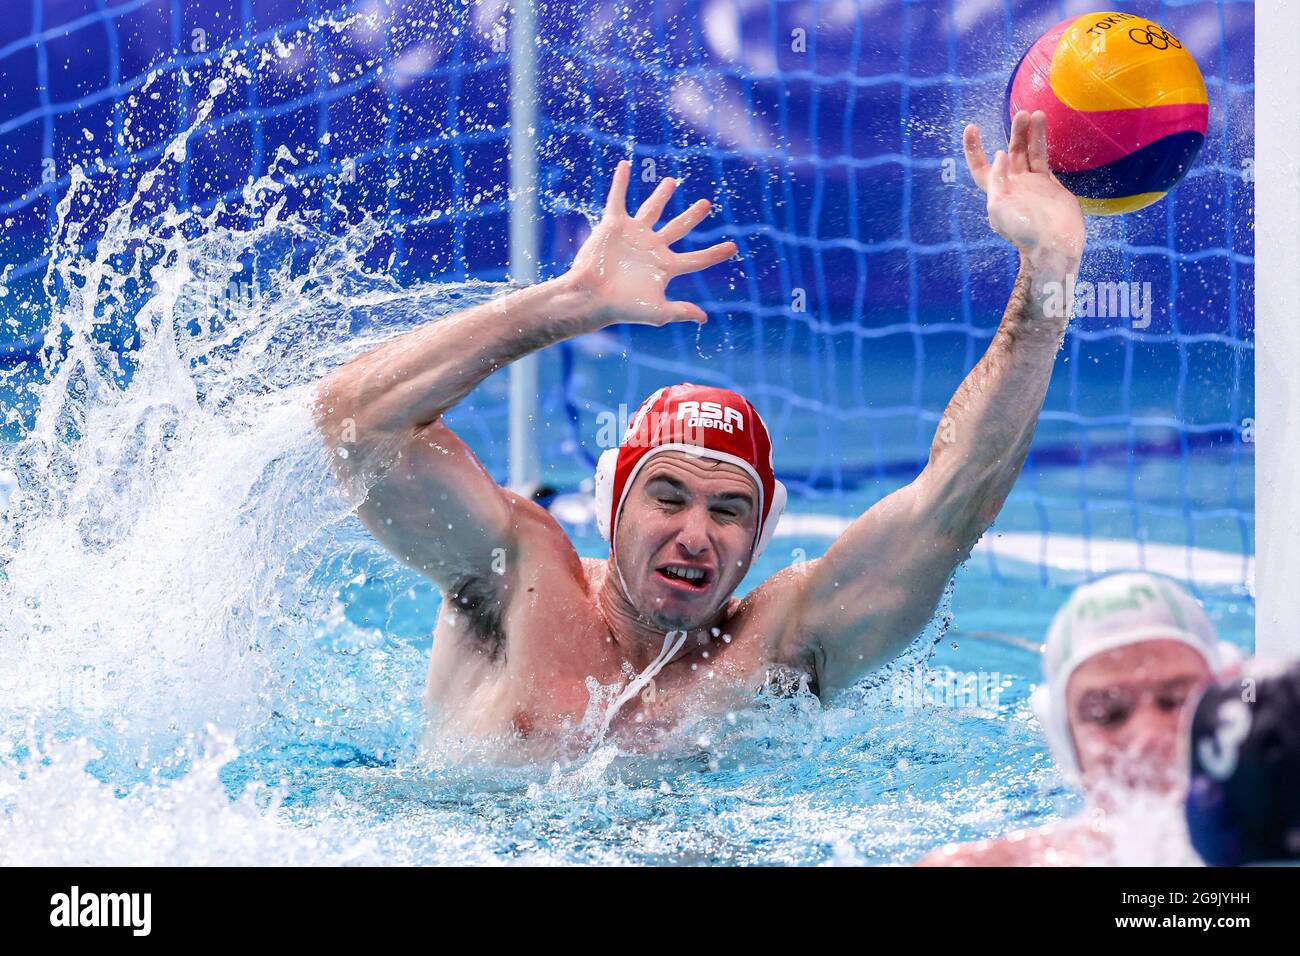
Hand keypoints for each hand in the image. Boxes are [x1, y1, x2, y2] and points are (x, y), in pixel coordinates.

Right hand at [567, 161, 737, 326]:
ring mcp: (634, 235)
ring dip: (661, 195)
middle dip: (693, 215)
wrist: (591, 297)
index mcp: (664, 267)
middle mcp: (652, 248)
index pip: (696, 259)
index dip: (714, 253)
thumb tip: (704, 318)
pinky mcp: (614, 225)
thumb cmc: (623, 308)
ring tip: (672, 182)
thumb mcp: (657, 312)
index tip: (733, 247)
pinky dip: (620, 182)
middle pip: (678, 227)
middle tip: (707, 204)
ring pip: (652, 209)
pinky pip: (618, 198)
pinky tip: (624, 165)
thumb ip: (681, 311)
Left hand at [964, 111, 1084, 273]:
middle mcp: (1012, 185)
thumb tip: (1000, 155)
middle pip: (1009, 153)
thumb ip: (997, 181)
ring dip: (1029, 133)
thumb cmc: (1023, 231)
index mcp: (995, 192)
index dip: (973, 148)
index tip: (971, 127)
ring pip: (1028, 152)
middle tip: (1020, 113)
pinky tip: (1042, 126)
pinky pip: (1042, 158)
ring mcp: (1031, 184)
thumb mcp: (1000, 208)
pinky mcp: (1048, 185)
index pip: (980, 166)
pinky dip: (1041, 142)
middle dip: (1014, 134)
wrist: (1053, 244)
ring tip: (1034, 114)